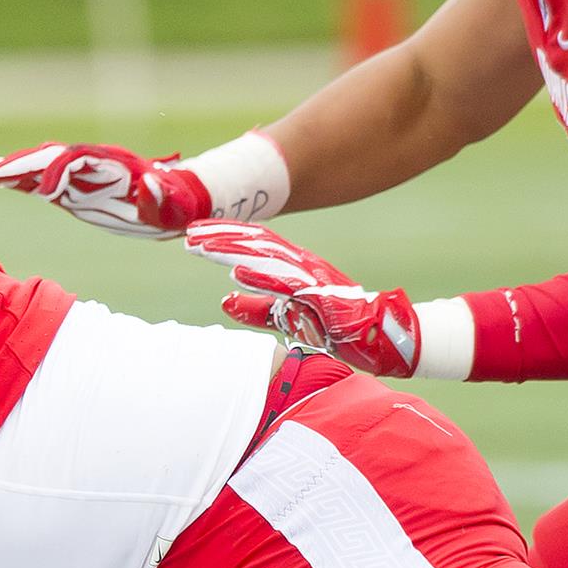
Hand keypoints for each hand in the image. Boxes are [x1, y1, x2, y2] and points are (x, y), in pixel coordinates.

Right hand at [0, 141, 208, 237]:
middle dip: (21, 165)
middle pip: (50, 159)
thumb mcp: (174, 207)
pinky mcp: (74, 189)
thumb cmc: (176, 207)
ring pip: (42, 166)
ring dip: (13, 169)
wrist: (176, 201)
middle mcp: (92, 167)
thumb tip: (148, 182)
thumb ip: (159, 198)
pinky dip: (19, 179)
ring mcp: (81, 177)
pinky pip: (42, 180)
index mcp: (113, 167)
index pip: (76, 161)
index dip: (56, 171)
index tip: (40, 189)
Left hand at [185, 221, 422, 375]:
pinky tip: (236, 270)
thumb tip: (224, 300)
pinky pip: (287, 285)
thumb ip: (256, 307)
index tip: (193, 233)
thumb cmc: (334, 324)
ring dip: (232, 251)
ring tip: (201, 246)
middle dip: (221, 237)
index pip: (254, 245)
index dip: (224, 236)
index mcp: (294, 266)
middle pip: (255, 245)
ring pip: (265, 259)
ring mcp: (311, 278)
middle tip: (188, 231)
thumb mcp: (285, 315)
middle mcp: (301, 266)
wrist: (379, 336)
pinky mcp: (320, 296)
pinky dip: (261, 276)